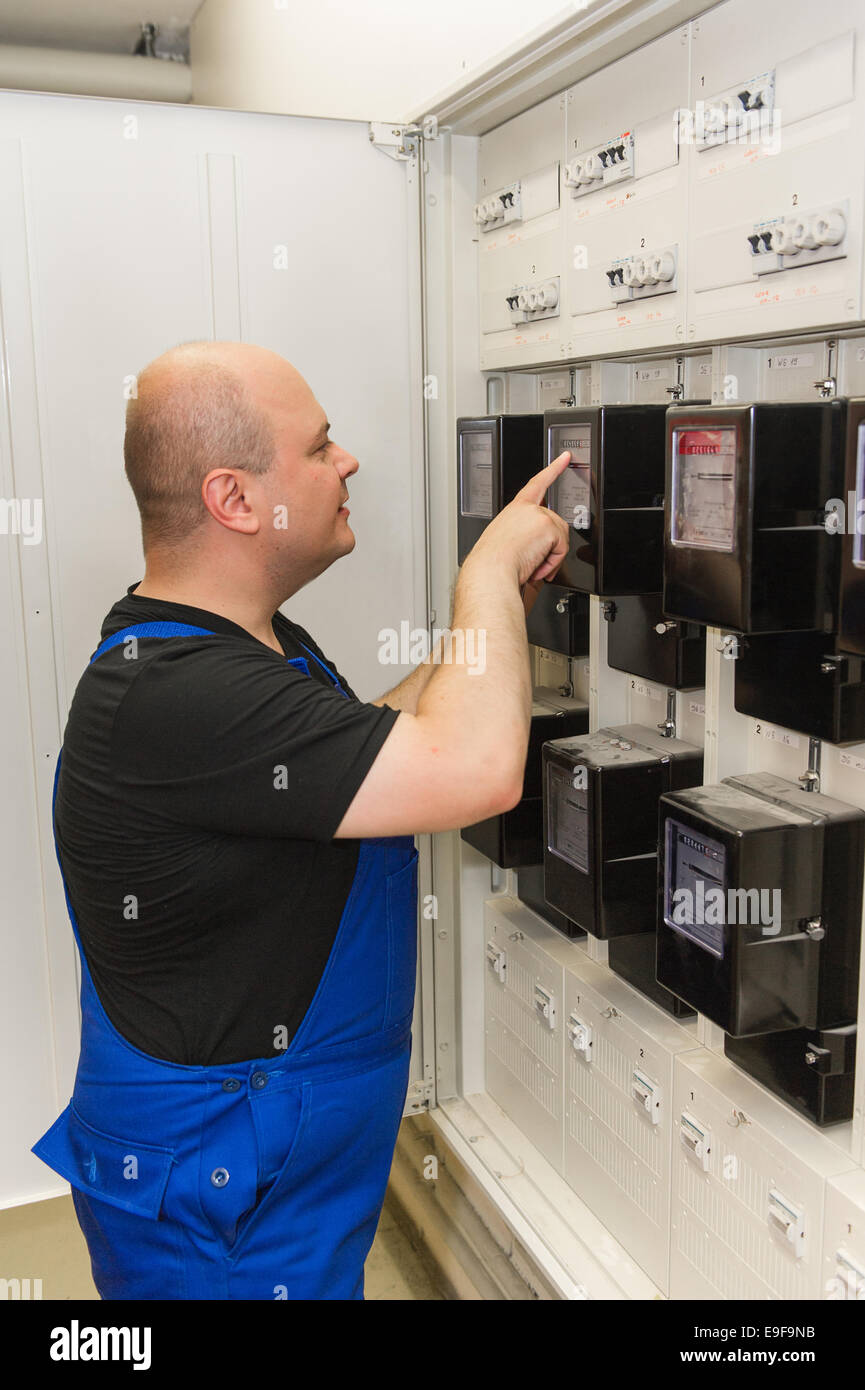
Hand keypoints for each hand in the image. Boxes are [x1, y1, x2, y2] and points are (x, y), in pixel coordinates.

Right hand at [466, 452, 571, 586]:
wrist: (490, 573)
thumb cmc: (492, 567)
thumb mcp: (508, 545)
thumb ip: (526, 539)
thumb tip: (541, 553)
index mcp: (514, 510)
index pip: (536, 484)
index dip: (553, 469)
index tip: (565, 458)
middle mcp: (525, 509)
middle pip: (556, 523)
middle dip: (551, 546)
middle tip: (532, 562)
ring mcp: (537, 515)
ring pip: (561, 536)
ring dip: (550, 557)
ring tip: (530, 565)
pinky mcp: (547, 525)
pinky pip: (562, 548)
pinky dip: (552, 562)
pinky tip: (536, 566)